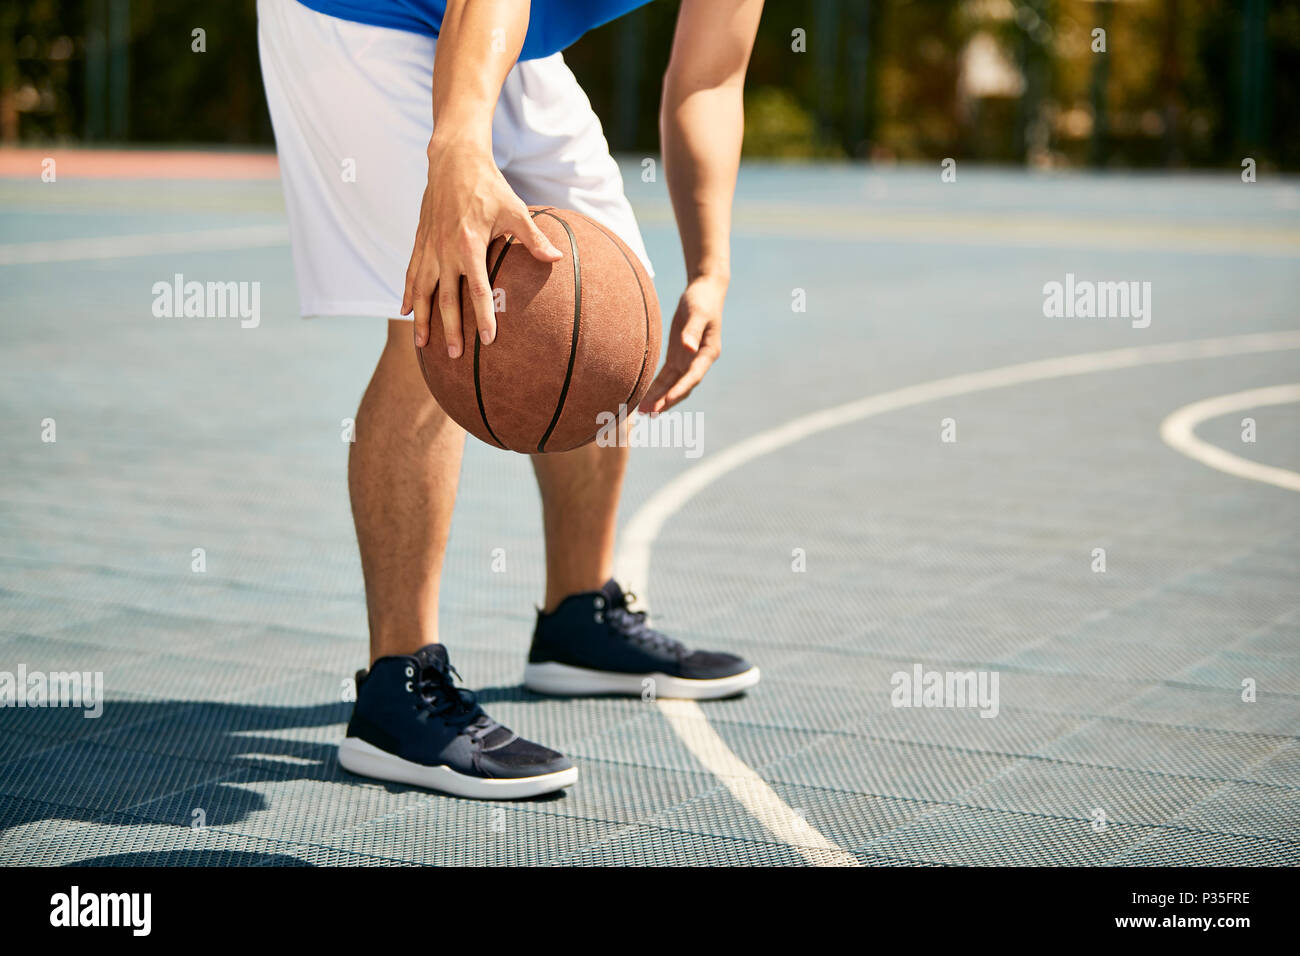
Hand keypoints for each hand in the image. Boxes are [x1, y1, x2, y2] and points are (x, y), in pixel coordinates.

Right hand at [402, 137, 562, 355]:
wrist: (454, 161)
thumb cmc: (489, 186)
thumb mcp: (516, 210)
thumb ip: (533, 238)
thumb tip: (557, 258)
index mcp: (469, 245)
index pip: (477, 290)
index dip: (483, 317)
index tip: (487, 341)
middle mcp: (445, 250)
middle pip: (447, 299)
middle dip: (450, 329)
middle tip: (454, 355)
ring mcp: (430, 247)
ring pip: (422, 290)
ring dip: (422, 319)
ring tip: (422, 344)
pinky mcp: (420, 242)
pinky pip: (411, 273)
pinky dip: (407, 293)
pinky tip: (405, 312)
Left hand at [637, 274, 724, 414]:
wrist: (704, 291)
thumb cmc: (702, 300)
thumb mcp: (697, 312)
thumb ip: (692, 330)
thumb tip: (689, 348)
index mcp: (707, 353)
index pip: (693, 377)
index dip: (680, 390)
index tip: (666, 400)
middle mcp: (698, 361)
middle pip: (682, 386)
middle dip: (667, 401)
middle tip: (650, 413)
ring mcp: (688, 360)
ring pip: (672, 385)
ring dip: (659, 398)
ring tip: (642, 412)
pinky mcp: (677, 356)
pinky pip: (666, 376)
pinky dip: (656, 387)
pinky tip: (644, 397)